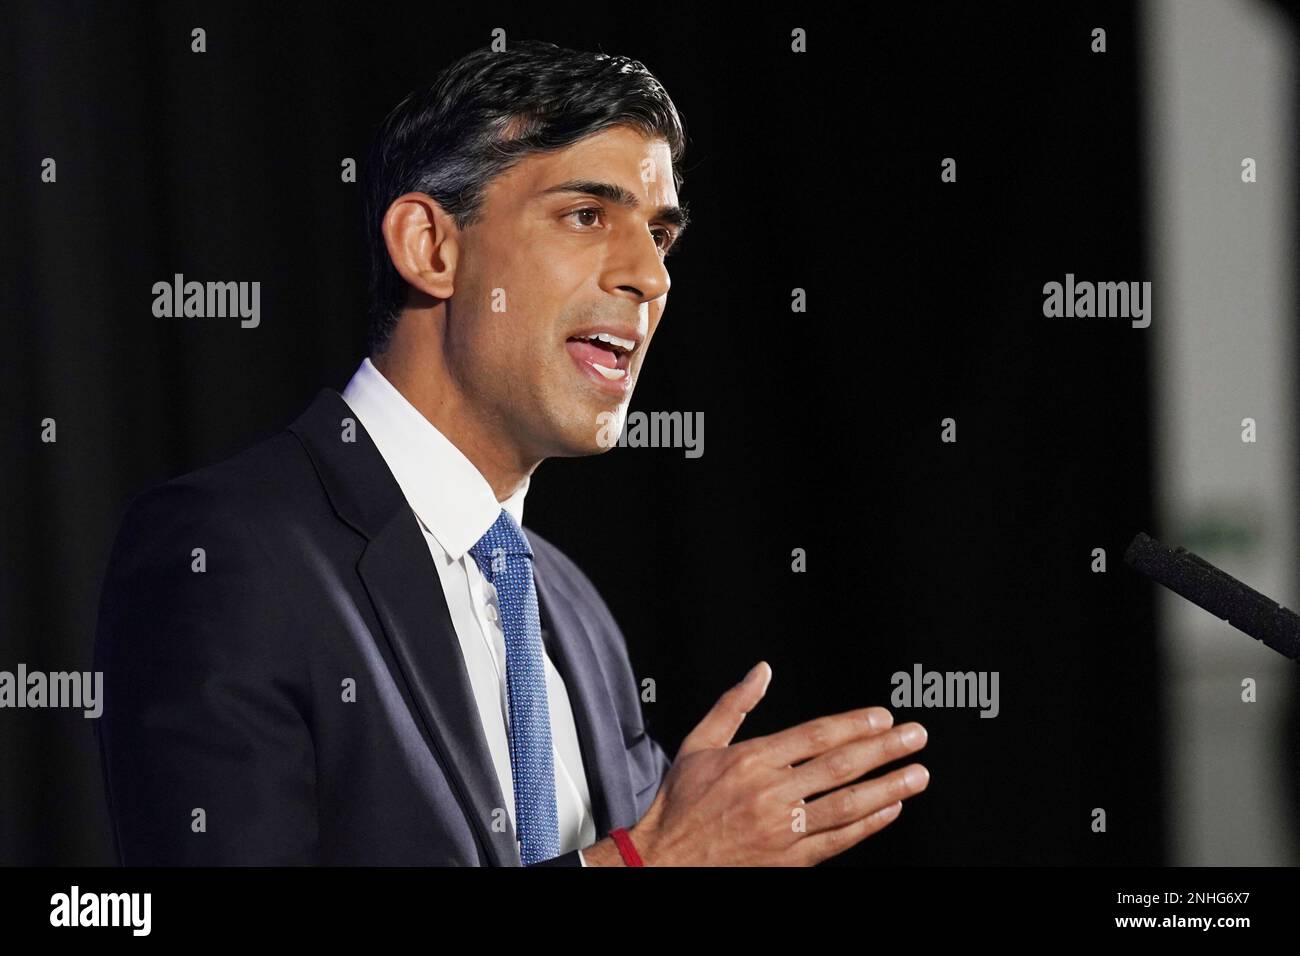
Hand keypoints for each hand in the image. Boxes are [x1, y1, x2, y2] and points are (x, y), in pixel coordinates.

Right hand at [627, 662, 928, 864]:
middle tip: (916, 737)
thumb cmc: (682, 801)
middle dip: (885, 749)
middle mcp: (771, 793)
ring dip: (888, 788)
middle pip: (840, 766)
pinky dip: (867, 825)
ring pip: (846, 804)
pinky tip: (889, 810)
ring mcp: (782, 829)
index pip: (816, 736)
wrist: (666, 858)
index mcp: (752, 759)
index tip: (883, 717)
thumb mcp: (699, 743)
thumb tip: (761, 670)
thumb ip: (734, 704)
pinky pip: (837, 840)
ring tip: (917, 774)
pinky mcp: (788, 860)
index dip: (855, 724)